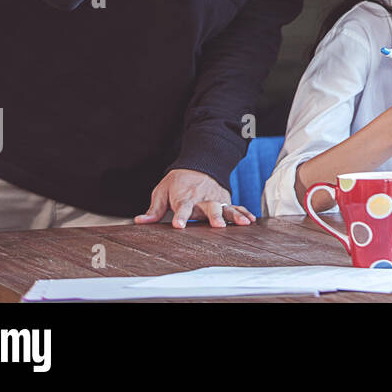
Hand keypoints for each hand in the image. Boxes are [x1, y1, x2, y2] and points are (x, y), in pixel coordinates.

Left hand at [134, 168, 254, 228]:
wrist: (199, 165)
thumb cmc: (178, 182)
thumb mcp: (162, 191)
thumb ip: (154, 209)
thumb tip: (140, 221)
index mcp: (184, 197)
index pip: (182, 208)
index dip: (180, 217)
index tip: (179, 226)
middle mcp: (202, 199)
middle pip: (209, 208)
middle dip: (214, 216)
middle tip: (218, 225)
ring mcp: (215, 199)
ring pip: (225, 208)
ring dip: (234, 216)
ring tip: (243, 223)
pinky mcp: (225, 200)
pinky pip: (236, 207)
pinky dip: (244, 212)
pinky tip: (251, 220)